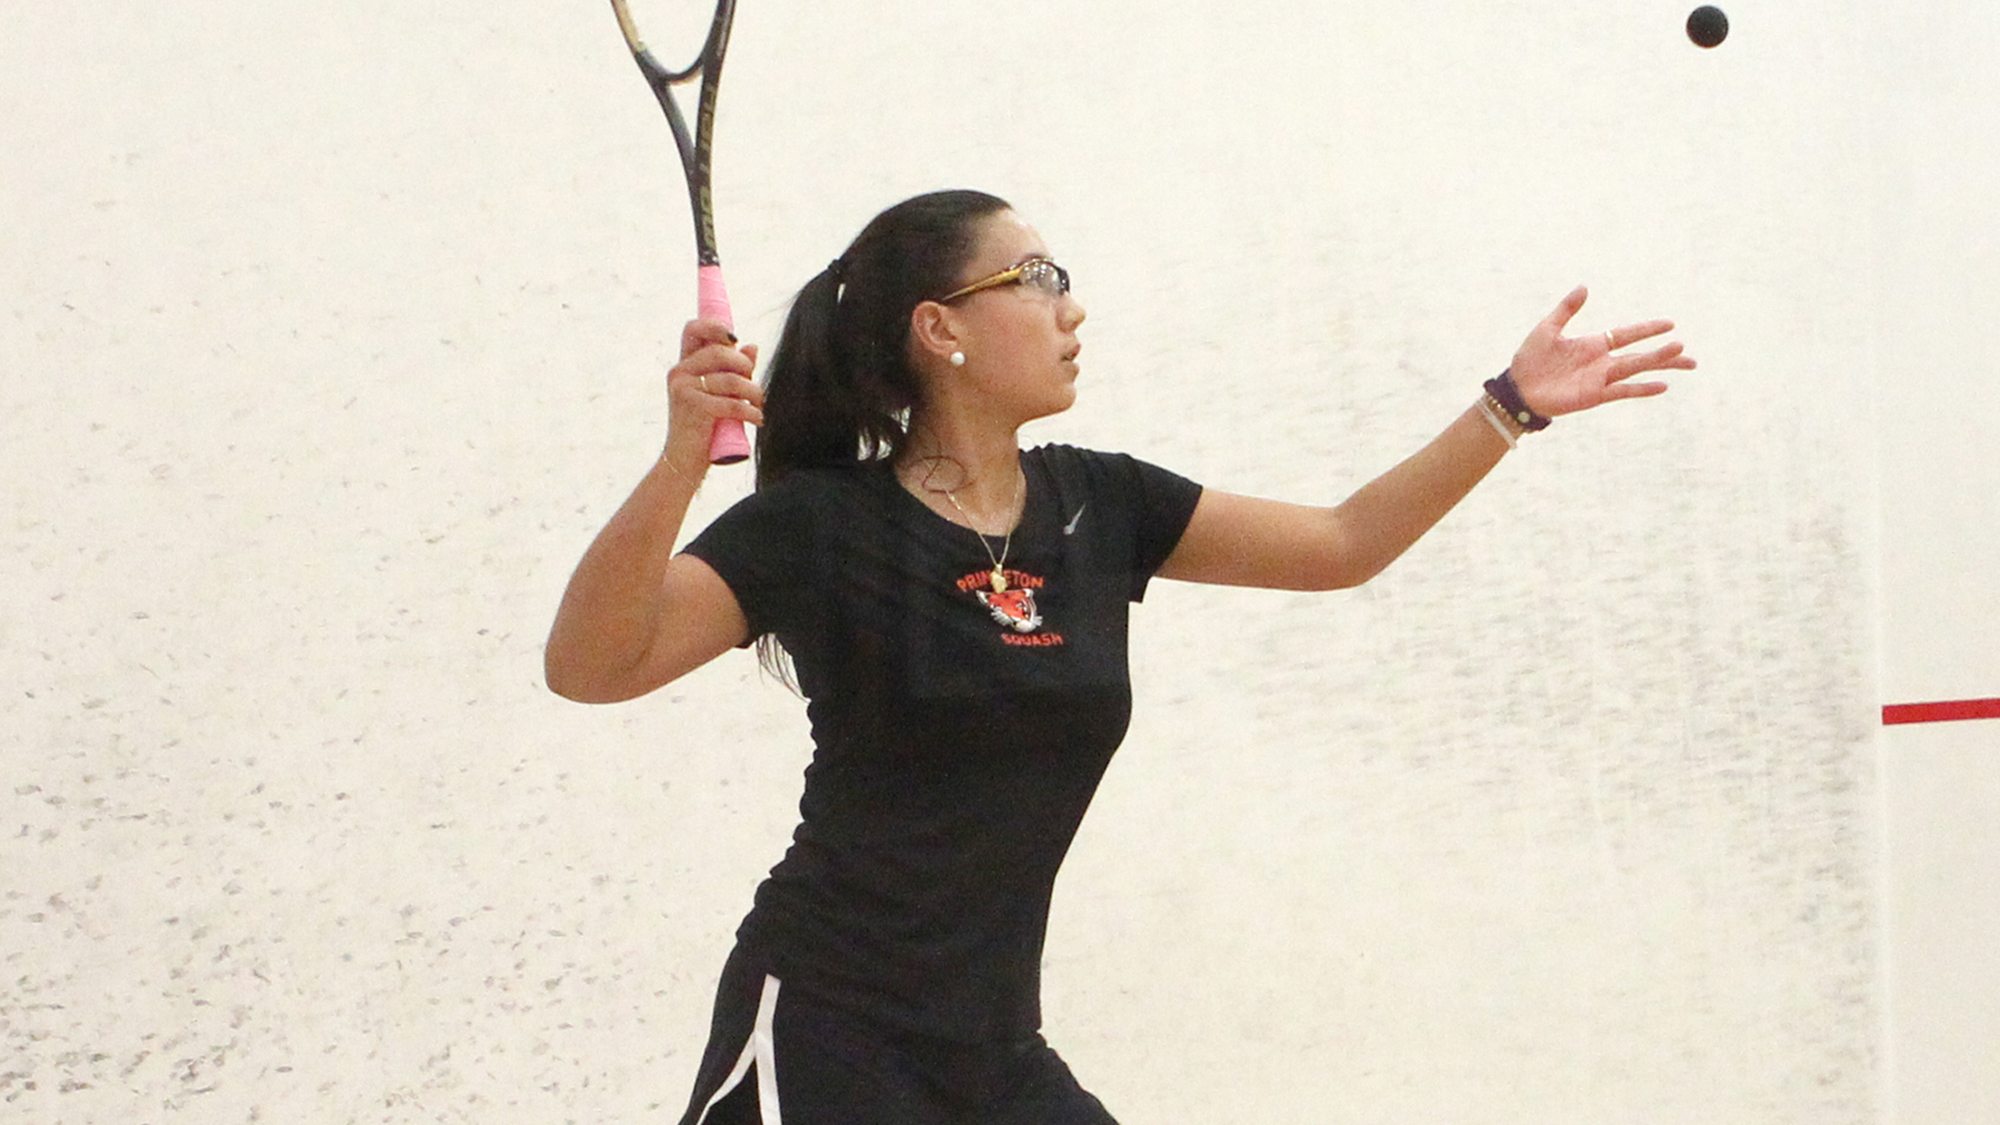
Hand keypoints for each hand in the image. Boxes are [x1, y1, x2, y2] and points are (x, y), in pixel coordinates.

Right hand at [663, 318, 762, 471]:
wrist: (684, 461)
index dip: (715, 326)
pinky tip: (757, 419)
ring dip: (753, 392)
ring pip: (731, 379)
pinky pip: (732, 403)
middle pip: (720, 352)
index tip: (734, 339)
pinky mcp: (693, 407)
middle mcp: (680, 372)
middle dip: (745, 367)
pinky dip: (750, 412)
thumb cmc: (704, 428)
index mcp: (685, 365)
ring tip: (759, 405)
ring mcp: (684, 388)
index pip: (693, 329)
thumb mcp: (719, 394)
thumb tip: (751, 346)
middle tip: (754, 387)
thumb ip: (734, 371)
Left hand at [1508, 286, 1694, 417]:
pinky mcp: (1594, 396)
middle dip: (1662, 351)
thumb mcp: (1548, 328)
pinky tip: (1662, 386)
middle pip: (1639, 354)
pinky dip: (1641, 389)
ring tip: (1683, 359)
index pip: (1627, 334)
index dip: (1647, 329)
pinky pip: (1622, 391)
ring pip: (1635, 369)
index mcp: (1593, 344)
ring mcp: (1600, 379)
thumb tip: (1584, 286)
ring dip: (1657, 364)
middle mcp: (1601, 362)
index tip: (1669, 324)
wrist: (1517, 389)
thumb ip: (1567, 309)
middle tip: (1684, 347)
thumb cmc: (1530, 360)